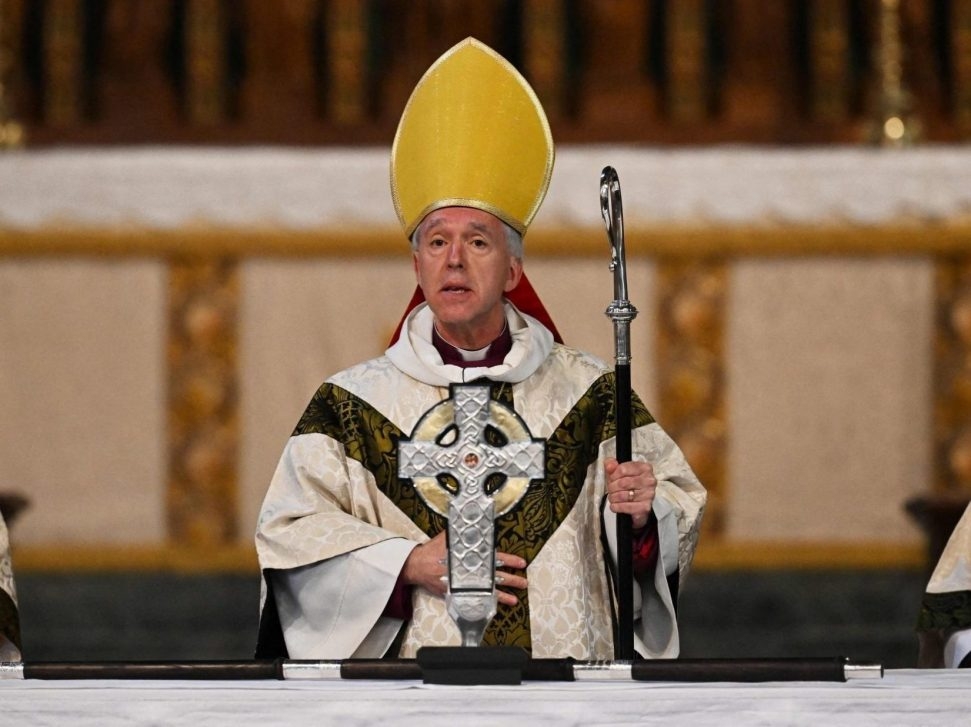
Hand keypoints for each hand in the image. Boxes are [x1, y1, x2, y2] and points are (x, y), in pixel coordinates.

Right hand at [401, 531, 527, 605]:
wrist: (417, 566)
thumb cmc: (432, 550)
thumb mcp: (448, 537)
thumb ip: (462, 533)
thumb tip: (474, 522)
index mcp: (470, 557)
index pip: (494, 558)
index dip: (509, 561)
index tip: (521, 563)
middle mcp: (469, 572)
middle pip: (495, 576)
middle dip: (511, 580)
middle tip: (524, 583)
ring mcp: (464, 584)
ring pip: (487, 591)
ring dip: (503, 595)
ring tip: (515, 599)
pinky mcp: (457, 594)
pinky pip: (474, 600)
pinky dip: (485, 603)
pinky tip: (494, 606)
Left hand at [605, 458, 655, 529]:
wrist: (637, 503)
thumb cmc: (628, 485)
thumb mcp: (618, 472)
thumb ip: (612, 465)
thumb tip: (610, 466)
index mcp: (644, 468)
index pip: (622, 469)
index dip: (613, 475)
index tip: (611, 479)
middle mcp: (649, 480)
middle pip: (622, 483)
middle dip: (612, 487)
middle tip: (611, 490)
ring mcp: (649, 494)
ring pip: (622, 495)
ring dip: (613, 497)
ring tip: (612, 497)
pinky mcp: (645, 507)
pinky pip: (626, 507)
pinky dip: (616, 507)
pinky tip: (615, 505)